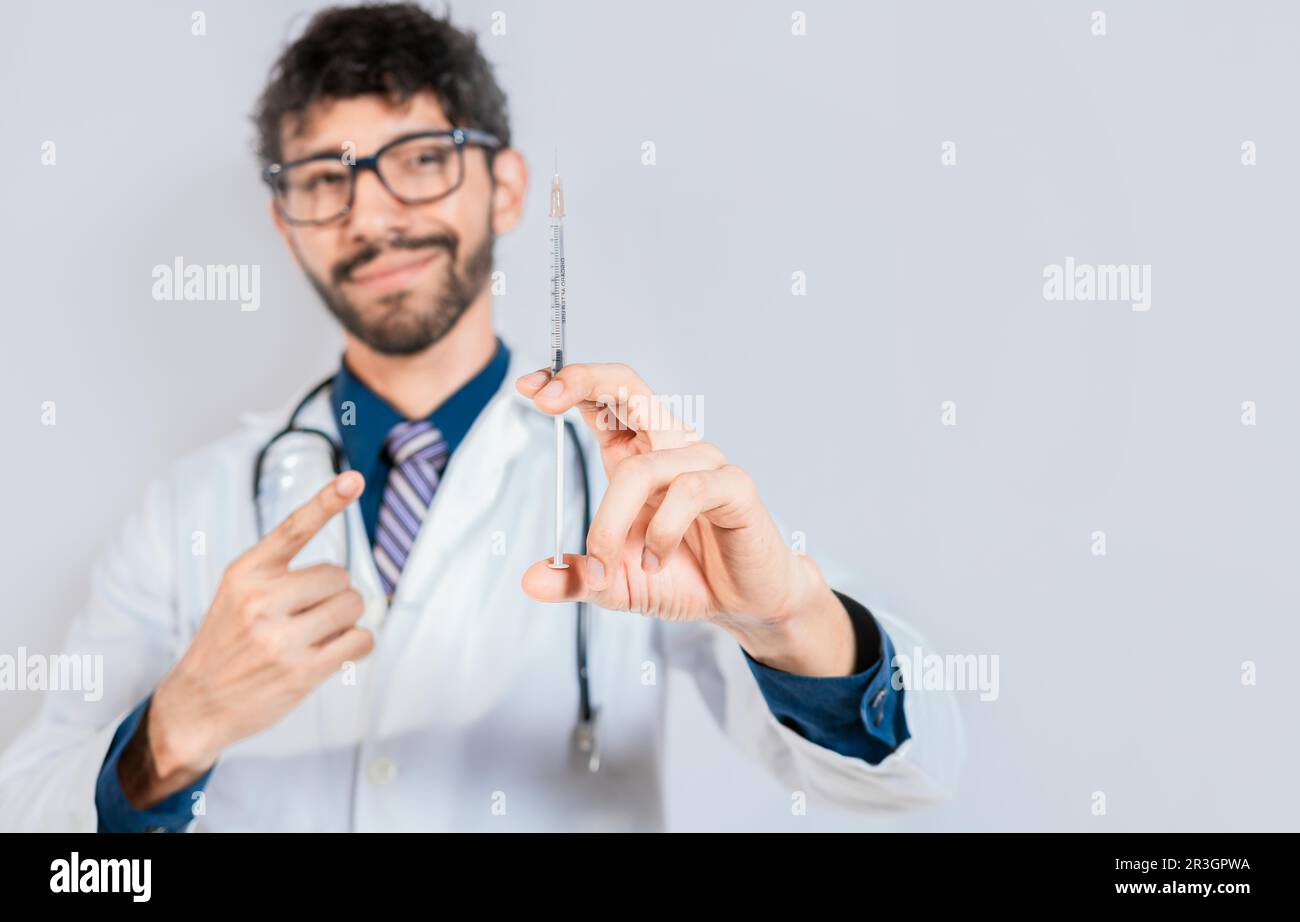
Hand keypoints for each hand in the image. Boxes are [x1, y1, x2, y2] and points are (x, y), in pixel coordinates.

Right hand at [121, 471, 375, 808]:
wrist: (196, 704)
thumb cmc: (227, 645)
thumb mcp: (236, 596)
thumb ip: (280, 576)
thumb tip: (345, 576)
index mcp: (245, 573)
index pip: (294, 527)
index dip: (328, 500)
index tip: (354, 479)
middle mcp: (260, 600)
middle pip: (340, 576)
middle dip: (334, 595)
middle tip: (308, 617)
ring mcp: (280, 637)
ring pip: (353, 606)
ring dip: (346, 620)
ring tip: (314, 636)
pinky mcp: (301, 672)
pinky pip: (361, 641)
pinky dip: (356, 644)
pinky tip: (332, 653)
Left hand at [516, 363, 855, 676]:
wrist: (741, 604)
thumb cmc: (683, 578)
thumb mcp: (615, 585)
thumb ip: (576, 579)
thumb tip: (532, 580)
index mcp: (636, 453)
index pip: (603, 398)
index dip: (567, 383)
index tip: (528, 389)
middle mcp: (669, 446)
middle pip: (628, 386)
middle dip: (583, 381)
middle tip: (545, 399)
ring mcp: (704, 461)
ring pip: (642, 468)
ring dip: (612, 523)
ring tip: (611, 566)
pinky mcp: (735, 486)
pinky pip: (690, 492)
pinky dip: (661, 532)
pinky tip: (656, 560)